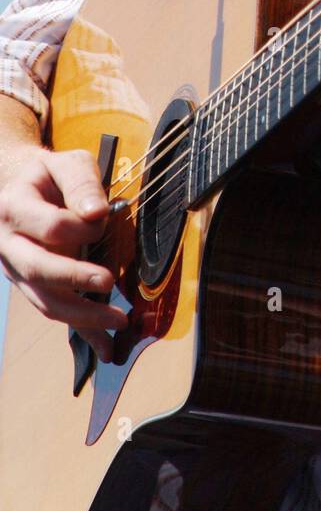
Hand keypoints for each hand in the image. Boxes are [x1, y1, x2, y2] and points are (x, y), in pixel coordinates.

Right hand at [0, 147, 129, 361]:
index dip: (83, 226)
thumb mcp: (65, 163)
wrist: (20, 189)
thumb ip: (81, 183)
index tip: (105, 217)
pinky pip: (57, 312)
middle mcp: (9, 246)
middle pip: (40, 270)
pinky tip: (107, 347)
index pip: (52, 227)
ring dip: (83, 316)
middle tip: (109, 282)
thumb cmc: (49, 176)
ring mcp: (18, 272)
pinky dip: (83, 332)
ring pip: (45, 301)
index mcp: (15, 209)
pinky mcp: (33, 288)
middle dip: (75, 279)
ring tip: (120, 321)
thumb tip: (97, 213)